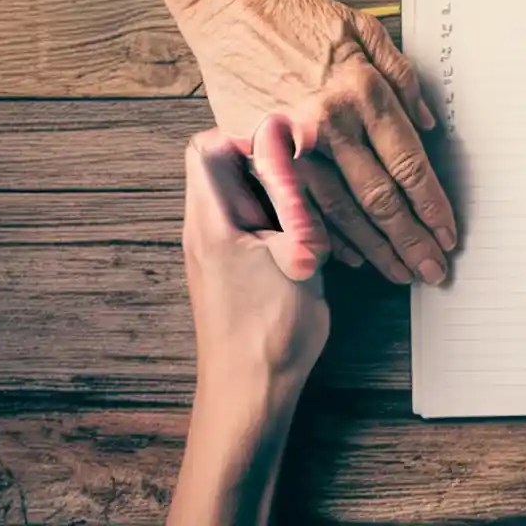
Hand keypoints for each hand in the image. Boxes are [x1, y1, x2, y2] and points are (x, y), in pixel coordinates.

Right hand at [171, 0, 456, 285]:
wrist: (228, 8)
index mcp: (363, 91)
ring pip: (341, 211)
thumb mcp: (363, 29)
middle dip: (412, 240)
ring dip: (374, 248)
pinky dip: (326, 235)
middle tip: (434, 270)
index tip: (448, 232)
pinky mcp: (259, 153)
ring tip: (401, 273)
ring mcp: (291, 142)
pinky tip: (351, 258)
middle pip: (380, 197)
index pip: (409, 164)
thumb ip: (402, 78)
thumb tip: (429, 125)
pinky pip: (298, 205)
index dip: (432, 205)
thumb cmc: (299, 16)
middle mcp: (330, 121)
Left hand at [182, 115, 331, 385]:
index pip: (208, 148)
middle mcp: (207, 228)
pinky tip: (315, 243)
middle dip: (273, 165)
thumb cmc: (269, 329)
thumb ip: (295, 203)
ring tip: (317, 214)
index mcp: (211, 219)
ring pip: (247, 197)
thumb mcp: (295, 255)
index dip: (248, 137)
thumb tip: (298, 160)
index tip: (290, 151)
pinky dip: (285, 223)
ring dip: (283, 198)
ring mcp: (220, 248)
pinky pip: (256, 225)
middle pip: (229, 168)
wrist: (253, 389)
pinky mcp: (238, 266)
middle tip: (311, 180)